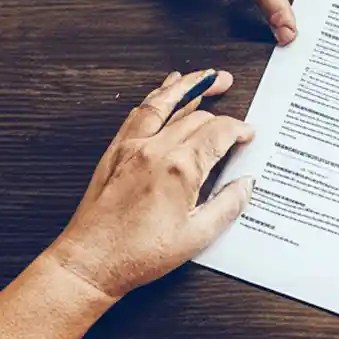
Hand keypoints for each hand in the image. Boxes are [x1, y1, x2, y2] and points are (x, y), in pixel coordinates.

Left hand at [44, 70, 255, 299]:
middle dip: (222, 114)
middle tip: (236, 117)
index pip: (219, 132)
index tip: (247, 135)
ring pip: (166, 103)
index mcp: (180, 168)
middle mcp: (156, 150)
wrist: (91, 262)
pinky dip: (156, 97)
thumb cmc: (139, 253)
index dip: (239, 130)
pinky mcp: (116, 151)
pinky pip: (139, 113)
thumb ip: (228, 205)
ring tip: (209, 76)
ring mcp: (133, 147)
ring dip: (190, 86)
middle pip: (197, 117)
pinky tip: (165, 89)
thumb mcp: (197, 236)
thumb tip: (246, 184)